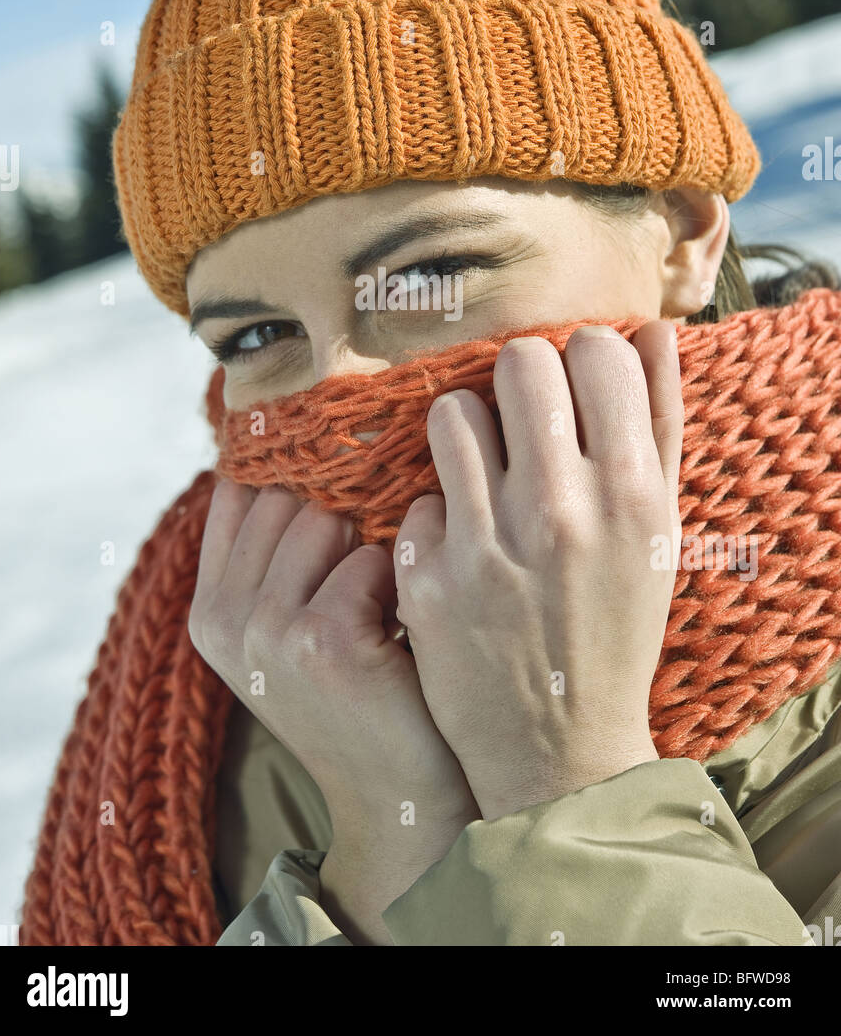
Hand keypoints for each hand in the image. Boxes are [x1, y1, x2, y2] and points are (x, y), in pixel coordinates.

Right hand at [188, 483, 480, 885]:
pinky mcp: (321, 641)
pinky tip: (398, 632)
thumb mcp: (291, 626)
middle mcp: (224, 621)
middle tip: (364, 580)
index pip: (238, 492)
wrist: (400, 790)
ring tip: (380, 608)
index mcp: (208, 611)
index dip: (292, 486)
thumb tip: (292, 450)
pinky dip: (397, 583)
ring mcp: (266, 632)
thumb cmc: (360, 690)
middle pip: (285, 497)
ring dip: (370, 550)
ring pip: (325, 518)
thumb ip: (273, 552)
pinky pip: (371, 557)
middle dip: (338, 520)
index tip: (333, 508)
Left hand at [393, 321, 683, 821]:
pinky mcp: (428, 579)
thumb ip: (658, 427)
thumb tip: (653, 330)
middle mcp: (559, 510)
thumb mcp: (660, 533)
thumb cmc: (616, 626)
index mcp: (631, 493)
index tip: (576, 385)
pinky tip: (459, 550)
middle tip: (524, 419)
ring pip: (452, 412)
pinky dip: (438, 515)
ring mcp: (488, 545)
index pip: (594, 350)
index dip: (581, 357)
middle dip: (520, 380)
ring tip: (483, 474)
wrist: (560, 749)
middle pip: (518, 362)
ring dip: (467, 433)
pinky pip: (419, 494)